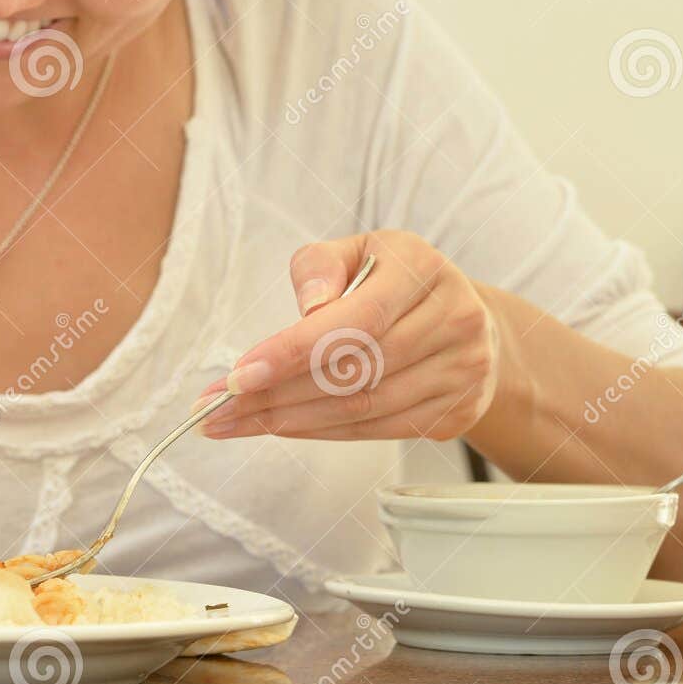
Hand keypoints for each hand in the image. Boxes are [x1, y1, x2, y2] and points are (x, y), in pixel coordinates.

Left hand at [193, 231, 500, 440]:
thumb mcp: (357, 251)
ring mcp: (463, 371)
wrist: (467, 318)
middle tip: (214, 407)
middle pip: (352, 371)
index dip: (292, 351)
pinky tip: (278, 427)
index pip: (355, 319)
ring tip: (233, 421)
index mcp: (423, 269)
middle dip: (273, 394)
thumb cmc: (392, 279)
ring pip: (361, 408)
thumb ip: (320, 266)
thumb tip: (309, 308)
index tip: (237, 375)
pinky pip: (376, 430)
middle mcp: (454, 319)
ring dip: (288, 420)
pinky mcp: (457, 411)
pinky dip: (319, 432)